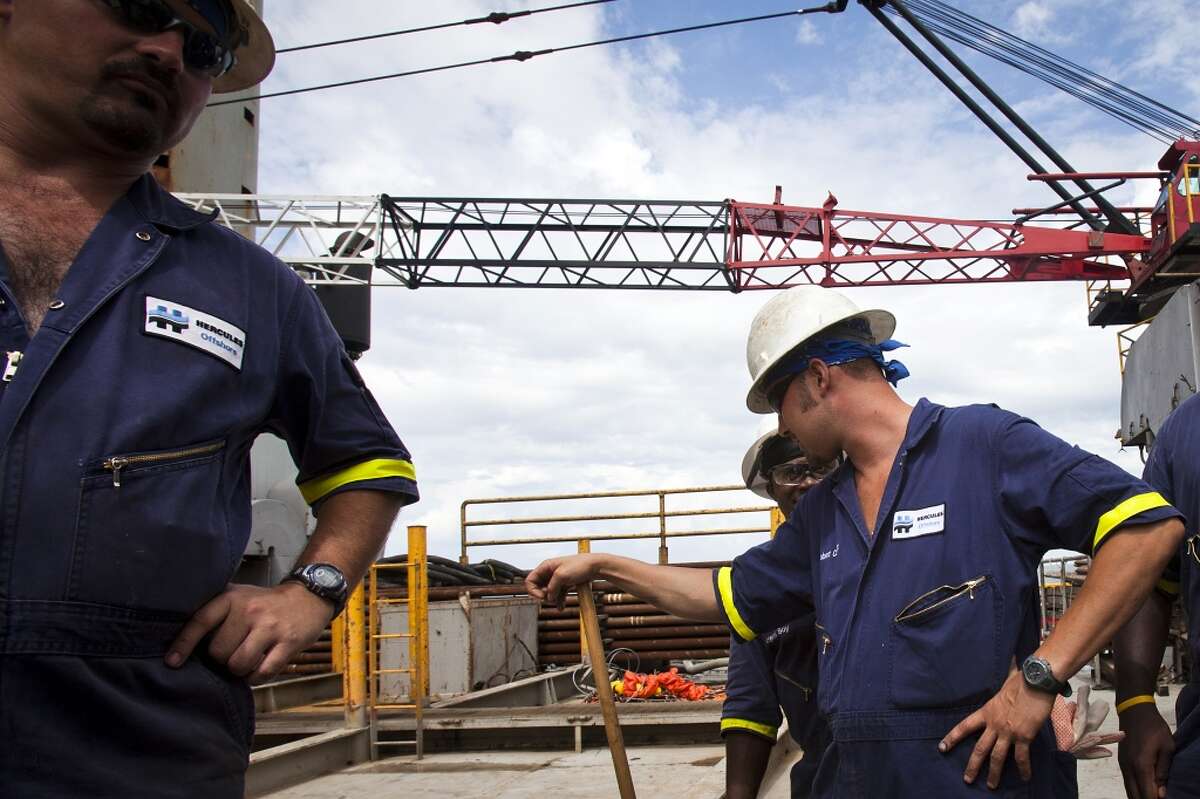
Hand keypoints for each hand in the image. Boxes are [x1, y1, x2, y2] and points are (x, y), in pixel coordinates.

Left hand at [165, 582, 335, 683]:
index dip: (183, 644)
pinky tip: (260, 667)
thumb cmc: (265, 603)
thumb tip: (183, 642)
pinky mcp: (288, 642)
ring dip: (240, 670)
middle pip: (219, 652)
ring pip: (239, 664)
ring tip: (247, 660)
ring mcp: (270, 627)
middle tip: (233, 652)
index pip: (201, 621)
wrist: (308, 597)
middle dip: (222, 659)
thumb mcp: (239, 596)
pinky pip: (263, 672)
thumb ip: (215, 612)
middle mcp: (250, 611)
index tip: (172, 662)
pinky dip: (257, 677)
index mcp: (233, 598)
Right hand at [524, 554, 603, 607]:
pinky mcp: (565, 584)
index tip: (542, 597)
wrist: (596, 567)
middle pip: (538, 587)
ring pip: (549, 593)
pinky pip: (558, 595)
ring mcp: (558, 578)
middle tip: (551, 599)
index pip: (530, 580)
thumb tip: (548, 597)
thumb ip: (552, 588)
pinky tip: (562, 607)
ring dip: (552, 600)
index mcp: (546, 566)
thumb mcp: (562, 576)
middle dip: (543, 596)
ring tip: (559, 603)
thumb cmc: (580, 566)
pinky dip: (559, 601)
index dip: (533, 590)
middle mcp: (550, 572)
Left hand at [939, 667, 1054, 788]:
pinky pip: (1021, 757)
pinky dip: (1023, 769)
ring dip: (994, 773)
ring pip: (997, 757)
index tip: (942, 748)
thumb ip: (1002, 685)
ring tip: (991, 786)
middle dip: (972, 766)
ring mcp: (1008, 732)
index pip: (964, 726)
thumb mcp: (1004, 683)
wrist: (1036, 682)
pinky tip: (1025, 777)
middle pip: (979, 748)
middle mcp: (994, 724)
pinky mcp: (1024, 736)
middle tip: (967, 779)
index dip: (952, 738)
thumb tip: (1007, 667)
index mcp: (986, 711)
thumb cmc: (1021, 680)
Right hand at [1118, 702, 1173, 798]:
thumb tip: (1161, 794)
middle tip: (1158, 798)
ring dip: (1140, 796)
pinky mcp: (1121, 762)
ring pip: (1129, 791)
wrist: (1133, 711)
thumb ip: (1163, 772)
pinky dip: (1135, 790)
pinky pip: (1127, 783)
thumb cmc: (1153, 727)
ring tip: (1152, 795)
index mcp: (1141, 766)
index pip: (1146, 795)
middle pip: (1135, 796)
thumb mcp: (1167, 747)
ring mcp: (1123, 766)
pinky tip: (1145, 790)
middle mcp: (1128, 769)